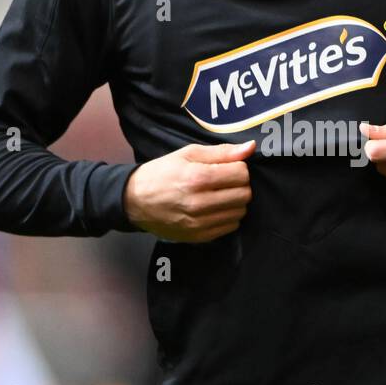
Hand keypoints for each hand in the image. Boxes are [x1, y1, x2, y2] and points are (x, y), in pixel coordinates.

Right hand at [123, 139, 254, 240]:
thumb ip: (221, 152)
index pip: (241, 174)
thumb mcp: (188, 154)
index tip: (228, 167)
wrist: (135, 201)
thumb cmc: (162, 172)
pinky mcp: (199, 236)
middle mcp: (200, 203)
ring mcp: (200, 223)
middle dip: (240, 185)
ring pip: (240, 212)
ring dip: (235, 201)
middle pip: (244, 194)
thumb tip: (250, 148)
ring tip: (220, 194)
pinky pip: (230, 227)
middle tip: (226, 181)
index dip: (239, 167)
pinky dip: (228, 216)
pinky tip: (215, 208)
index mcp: (197, 178)